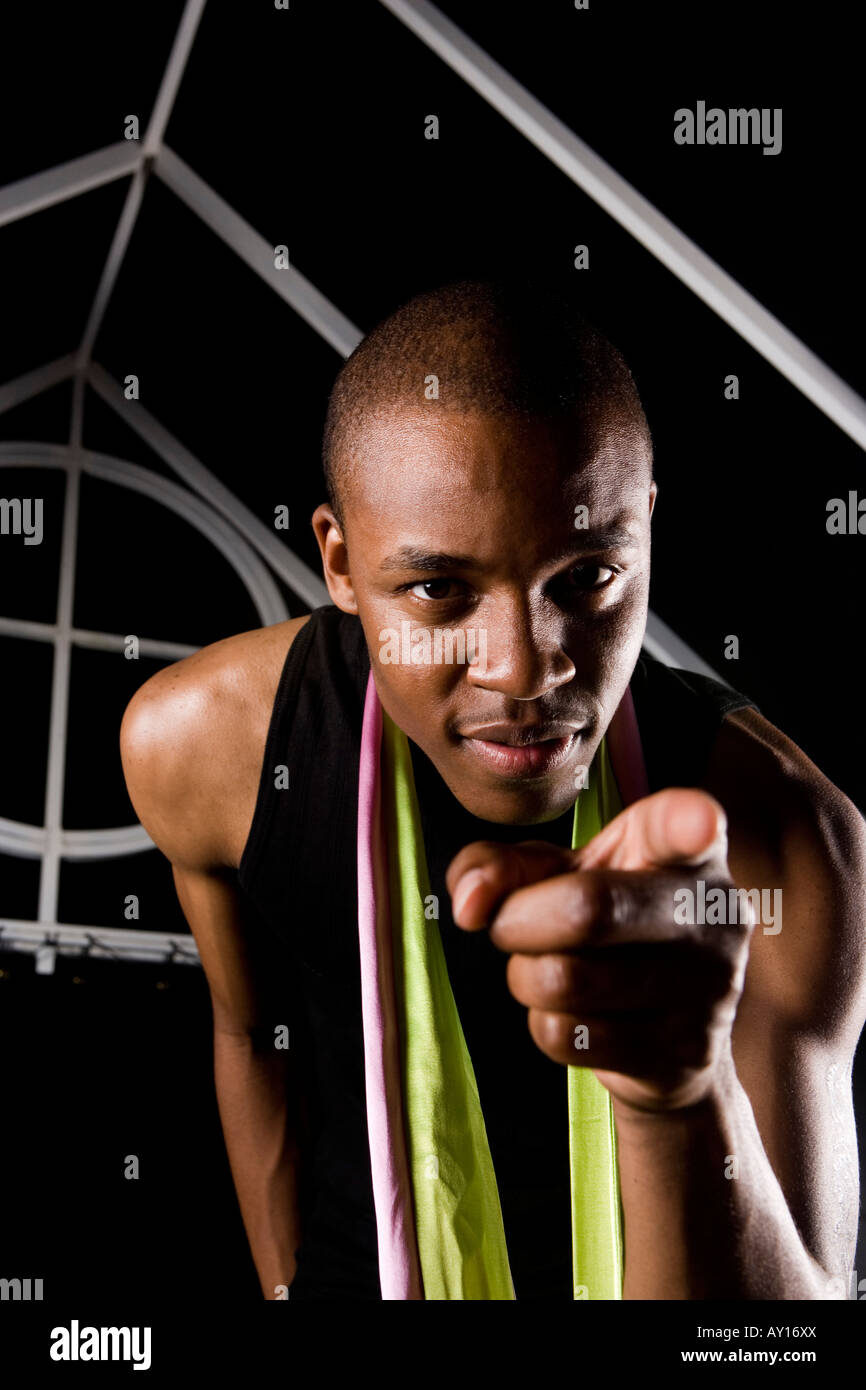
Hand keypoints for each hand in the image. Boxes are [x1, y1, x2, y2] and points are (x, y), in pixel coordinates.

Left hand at [445, 788, 753, 1112]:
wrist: (672, 1033)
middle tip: (513, 925)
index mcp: (686, 851)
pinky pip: (565, 1036)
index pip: (684, 828)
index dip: (690, 821)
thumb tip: (468, 903)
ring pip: (564, 979)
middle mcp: (711, 915)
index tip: (700, 821)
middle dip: (518, 920)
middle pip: (587, 909)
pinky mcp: (684, 1054)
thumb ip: (502, 865)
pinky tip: (573, 1013)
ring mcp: (707, 989)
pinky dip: (543, 1023)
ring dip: (525, 976)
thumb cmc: (608, 922)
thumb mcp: (559, 874)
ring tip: (547, 968)